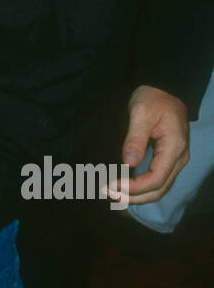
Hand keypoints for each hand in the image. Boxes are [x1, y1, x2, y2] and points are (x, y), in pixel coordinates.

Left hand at [122, 85, 189, 204]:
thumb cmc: (153, 98)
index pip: (156, 179)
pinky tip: (124, 188)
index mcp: (174, 147)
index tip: (113, 186)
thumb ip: (135, 139)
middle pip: (158, 190)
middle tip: (109, 195)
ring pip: (159, 188)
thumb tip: (128, 164)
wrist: (165, 90)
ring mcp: (175, 160)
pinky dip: (141, 188)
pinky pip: (157, 180)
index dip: (134, 188)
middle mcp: (178, 158)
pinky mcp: (168, 159)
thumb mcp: (140, 113)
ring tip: (113, 195)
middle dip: (134, 197)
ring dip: (137, 196)